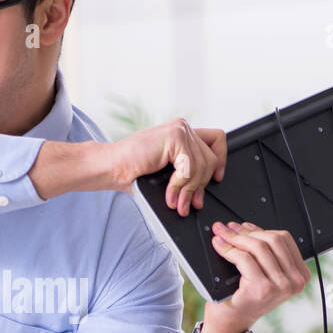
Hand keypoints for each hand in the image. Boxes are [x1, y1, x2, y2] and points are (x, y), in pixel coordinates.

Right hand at [106, 119, 225, 215]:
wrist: (111, 166)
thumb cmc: (132, 171)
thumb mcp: (166, 173)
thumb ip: (185, 175)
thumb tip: (200, 194)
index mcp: (182, 134)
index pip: (216, 140)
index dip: (221, 160)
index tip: (216, 179)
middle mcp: (183, 128)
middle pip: (211, 159)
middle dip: (200, 186)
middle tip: (188, 204)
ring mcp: (179, 130)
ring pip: (202, 166)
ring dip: (188, 190)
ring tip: (176, 203)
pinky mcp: (174, 137)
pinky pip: (189, 168)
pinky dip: (180, 185)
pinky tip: (169, 193)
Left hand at [201, 220, 310, 332]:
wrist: (231, 323)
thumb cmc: (244, 298)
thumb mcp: (263, 273)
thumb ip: (265, 253)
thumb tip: (246, 226)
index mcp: (300, 275)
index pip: (284, 239)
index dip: (259, 228)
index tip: (241, 226)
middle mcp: (294, 282)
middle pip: (272, 240)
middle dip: (246, 232)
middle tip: (227, 228)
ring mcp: (280, 286)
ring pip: (258, 247)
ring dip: (235, 238)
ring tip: (221, 235)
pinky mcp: (262, 288)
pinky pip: (244, 258)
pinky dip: (229, 249)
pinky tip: (219, 246)